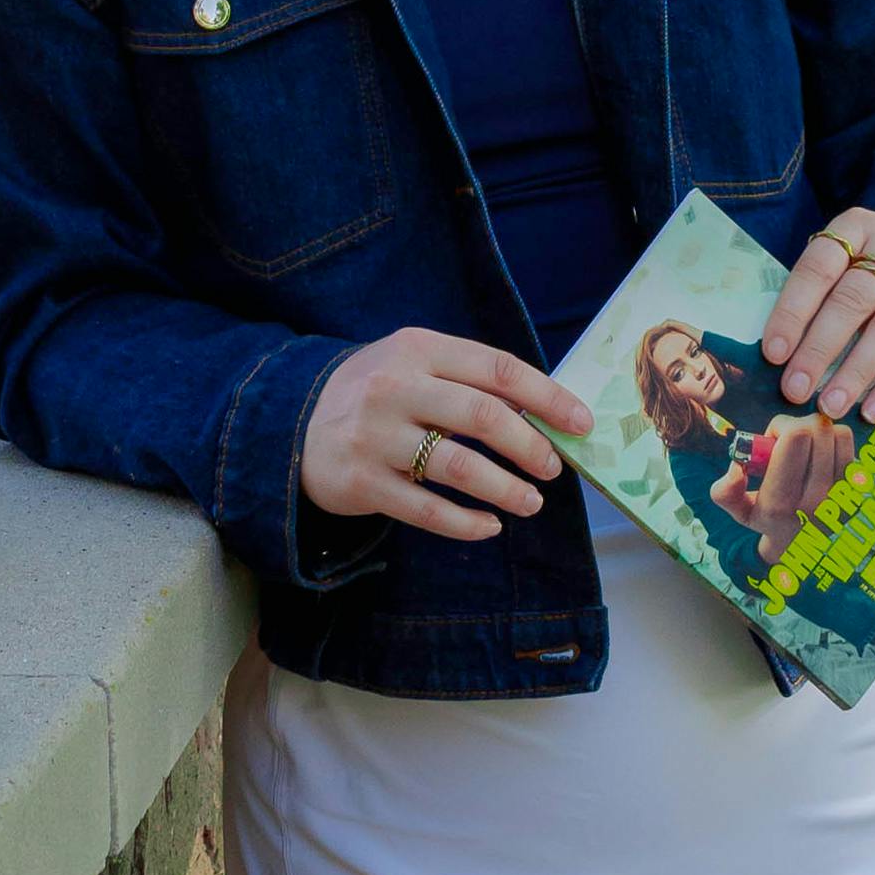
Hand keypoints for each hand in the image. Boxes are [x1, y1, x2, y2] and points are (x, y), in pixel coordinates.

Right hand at [300, 327, 590, 540]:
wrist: (294, 424)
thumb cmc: (378, 394)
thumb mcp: (415, 365)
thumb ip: (471, 380)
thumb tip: (546, 413)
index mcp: (417, 348)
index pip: (497, 369)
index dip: (546, 398)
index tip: (580, 423)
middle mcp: (394, 387)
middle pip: (482, 416)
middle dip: (529, 446)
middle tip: (553, 469)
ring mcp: (374, 436)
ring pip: (458, 467)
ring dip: (505, 488)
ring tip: (531, 502)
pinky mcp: (361, 482)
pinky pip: (425, 509)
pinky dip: (466, 522)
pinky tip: (490, 525)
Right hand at [750, 410, 855, 559]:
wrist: (802, 546)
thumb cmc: (766, 517)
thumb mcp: (738, 509)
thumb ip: (724, 491)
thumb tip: (737, 468)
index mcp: (782, 503)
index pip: (796, 438)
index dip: (782, 426)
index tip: (772, 439)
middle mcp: (816, 501)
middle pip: (819, 430)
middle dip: (799, 425)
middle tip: (788, 441)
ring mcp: (842, 496)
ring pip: (839, 433)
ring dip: (820, 432)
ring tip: (806, 447)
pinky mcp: (858, 491)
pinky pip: (851, 446)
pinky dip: (835, 441)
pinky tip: (822, 455)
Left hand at [762, 205, 874, 427]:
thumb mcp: (848, 272)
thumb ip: (819, 302)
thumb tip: (784, 361)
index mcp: (857, 227)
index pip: (818, 267)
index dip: (793, 311)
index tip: (774, 354)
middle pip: (853, 298)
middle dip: (820, 348)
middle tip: (795, 389)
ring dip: (856, 372)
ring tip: (831, 405)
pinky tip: (873, 409)